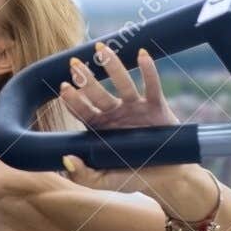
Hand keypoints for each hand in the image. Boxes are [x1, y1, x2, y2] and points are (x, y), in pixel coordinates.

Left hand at [57, 42, 181, 192]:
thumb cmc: (132, 176)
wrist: (166, 179)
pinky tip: (142, 54)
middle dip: (86, 79)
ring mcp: (135, 108)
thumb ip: (83, 175)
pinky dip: (148, 69)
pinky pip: (152, 85)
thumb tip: (66, 160)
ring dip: (112, 65)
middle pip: (97, 93)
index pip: (82, 110)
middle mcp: (114, 113)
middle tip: (74, 64)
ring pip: (122, 83)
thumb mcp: (104, 182)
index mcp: (98, 128)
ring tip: (102, 49)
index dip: (73, 99)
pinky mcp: (157, 106)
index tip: (64, 88)